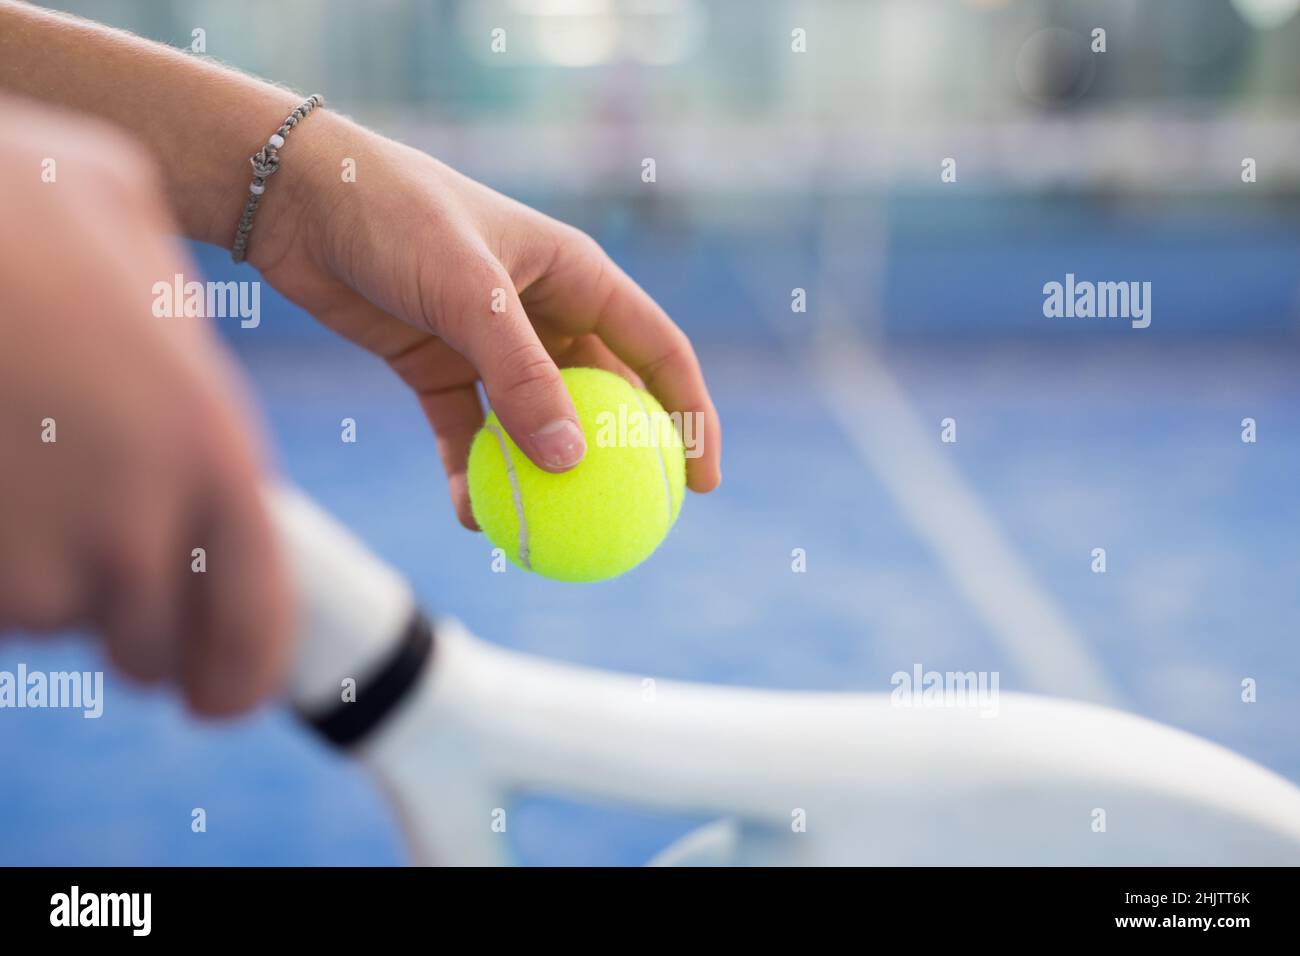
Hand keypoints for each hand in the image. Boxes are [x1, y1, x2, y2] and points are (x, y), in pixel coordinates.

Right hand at [0, 98, 292, 714]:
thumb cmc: (6, 203)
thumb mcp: (130, 228)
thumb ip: (178, 329)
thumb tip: (179, 362)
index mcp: (211, 452)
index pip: (254, 621)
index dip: (238, 676)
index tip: (215, 697)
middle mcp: (136, 525)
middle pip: (148, 647)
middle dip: (128, 616)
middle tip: (94, 545)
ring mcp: (31, 561)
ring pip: (53, 620)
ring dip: (43, 577)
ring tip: (19, 466)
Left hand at [246, 110, 722, 528]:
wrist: (294, 197)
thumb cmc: (393, 217)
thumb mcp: (468, 292)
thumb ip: (521, 374)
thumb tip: (573, 461)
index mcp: (576, 276)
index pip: (657, 352)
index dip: (691, 416)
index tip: (700, 483)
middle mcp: (543, 311)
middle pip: (603, 398)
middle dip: (619, 462)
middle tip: (631, 524)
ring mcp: (490, 344)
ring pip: (534, 425)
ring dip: (539, 479)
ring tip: (543, 534)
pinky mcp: (436, 367)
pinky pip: (468, 433)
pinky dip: (471, 473)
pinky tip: (468, 514)